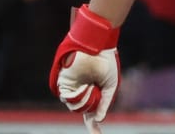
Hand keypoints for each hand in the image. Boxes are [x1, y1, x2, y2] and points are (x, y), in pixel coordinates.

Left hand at [51, 5, 121, 121]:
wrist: (96, 47)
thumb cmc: (106, 63)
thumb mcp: (110, 85)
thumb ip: (104, 103)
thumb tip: (98, 120)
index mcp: (93, 93)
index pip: (90, 113)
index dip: (93, 126)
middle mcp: (81, 92)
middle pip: (82, 111)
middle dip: (90, 107)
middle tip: (96, 93)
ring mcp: (72, 88)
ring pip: (74, 107)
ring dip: (85, 101)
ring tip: (91, 87)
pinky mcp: (64, 83)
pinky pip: (68, 98)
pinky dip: (77, 96)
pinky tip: (85, 86)